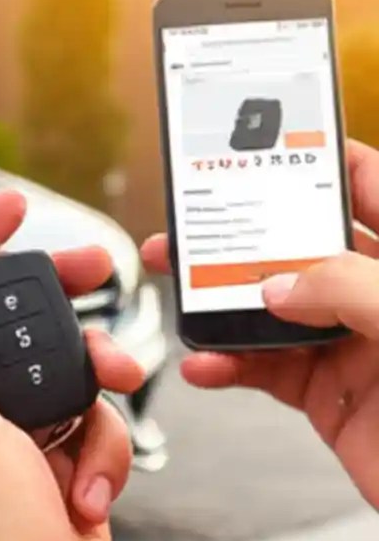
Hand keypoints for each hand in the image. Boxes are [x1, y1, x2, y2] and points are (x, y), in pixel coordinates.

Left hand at [0, 190, 143, 540]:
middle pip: (12, 319)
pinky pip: (96, 426)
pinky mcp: (58, 470)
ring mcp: (13, 441)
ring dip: (94, 386)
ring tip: (97, 412)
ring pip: (65, 368)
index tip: (9, 203)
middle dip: (60, 295)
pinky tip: (87, 491)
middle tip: (100, 265)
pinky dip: (106, 451)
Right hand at [141, 139, 378, 508]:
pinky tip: (205, 365)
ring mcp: (354, 346)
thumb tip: (277, 286)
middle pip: (301, 247)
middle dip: (243, 236)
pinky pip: (266, 371)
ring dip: (221, 306)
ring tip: (180, 298)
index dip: (321, 159)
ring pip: (272, 310)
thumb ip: (345, 288)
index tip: (268, 143)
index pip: (369, 186)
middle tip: (192, 227)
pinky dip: (227, 367)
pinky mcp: (331, 397)